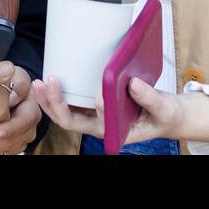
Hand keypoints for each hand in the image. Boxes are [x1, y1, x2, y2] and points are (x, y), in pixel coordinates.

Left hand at [32, 74, 194, 145]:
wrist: (167, 114)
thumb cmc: (163, 116)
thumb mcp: (163, 110)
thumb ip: (150, 99)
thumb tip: (133, 84)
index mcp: (110, 131)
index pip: (87, 125)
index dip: (81, 110)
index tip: (91, 92)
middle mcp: (98, 124)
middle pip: (67, 120)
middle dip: (53, 103)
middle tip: (46, 82)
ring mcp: (94, 115)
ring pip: (64, 111)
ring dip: (49, 98)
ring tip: (41, 81)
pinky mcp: (94, 102)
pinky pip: (71, 100)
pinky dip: (60, 90)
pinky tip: (53, 77)